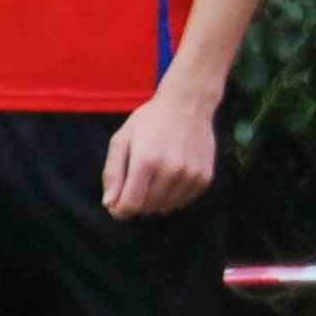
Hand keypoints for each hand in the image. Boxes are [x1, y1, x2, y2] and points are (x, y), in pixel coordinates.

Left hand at [102, 84, 216, 217]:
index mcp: (146, 160)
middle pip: (147, 208)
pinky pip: (183, 201)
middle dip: (136, 203)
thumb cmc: (150, 121)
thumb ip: (113, 173)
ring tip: (153, 178)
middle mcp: (171, 170)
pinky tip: (169, 178)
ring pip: (166, 208)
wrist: (188, 104)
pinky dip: (173, 197)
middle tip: (135, 184)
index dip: (119, 210)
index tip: (116, 206)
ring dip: (155, 200)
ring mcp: (191, 174)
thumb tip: (110, 204)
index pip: (130, 204)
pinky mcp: (204, 177)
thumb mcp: (122, 140)